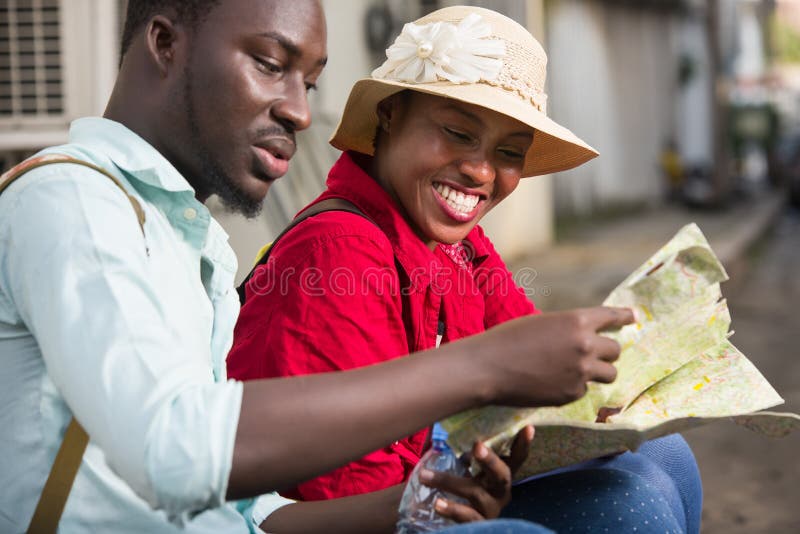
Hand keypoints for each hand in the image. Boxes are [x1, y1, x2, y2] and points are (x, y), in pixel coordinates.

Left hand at [419, 425, 534, 522]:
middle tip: (478, 445)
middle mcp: (502, 491)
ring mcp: (492, 508)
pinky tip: (437, 503)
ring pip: (474, 493)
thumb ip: (470, 456)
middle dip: (491, 460)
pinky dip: (452, 509)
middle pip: (501, 475)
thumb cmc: (472, 490)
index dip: (523, 444)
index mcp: (502, 474)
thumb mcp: (475, 472)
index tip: (528, 427)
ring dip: (448, 482)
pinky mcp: (481, 524)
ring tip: (425, 475)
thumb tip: (453, 428)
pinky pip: (467, 516)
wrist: (470, 523)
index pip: (517, 458)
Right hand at [468, 307, 634, 406]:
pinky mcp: (572, 393)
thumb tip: (584, 339)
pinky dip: (574, 386)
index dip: (624, 316)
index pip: (611, 317)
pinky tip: (552, 382)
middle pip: (615, 350)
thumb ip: (568, 330)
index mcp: (576, 321)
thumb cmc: (508, 339)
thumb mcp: (542, 324)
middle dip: (606, 352)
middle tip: (594, 353)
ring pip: (609, 373)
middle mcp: (585, 345)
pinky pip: (584, 389)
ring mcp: (581, 372)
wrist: (488, 367)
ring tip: (578, 371)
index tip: (634, 317)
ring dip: (598, 371)